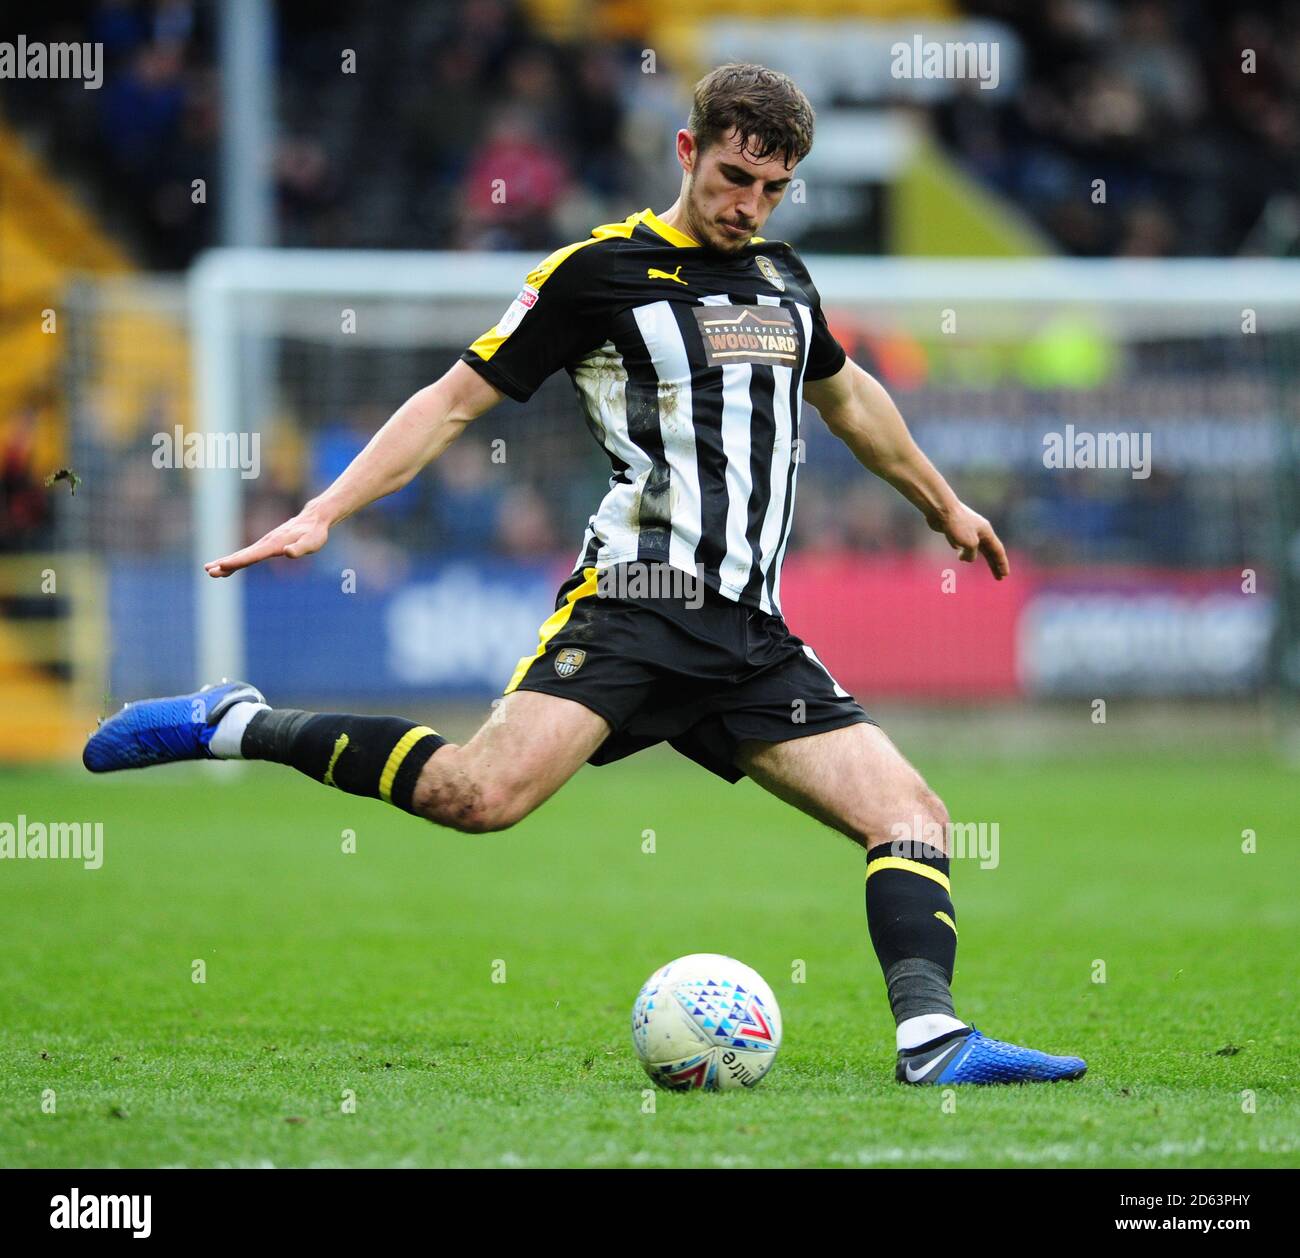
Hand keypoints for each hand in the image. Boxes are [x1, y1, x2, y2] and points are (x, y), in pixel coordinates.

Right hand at [204, 507, 328, 577]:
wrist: (313, 518)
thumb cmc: (314, 533)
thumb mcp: (312, 543)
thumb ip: (300, 548)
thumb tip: (288, 553)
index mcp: (274, 545)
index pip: (253, 555)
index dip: (237, 561)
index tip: (222, 566)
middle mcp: (266, 543)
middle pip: (243, 555)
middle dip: (226, 564)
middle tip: (209, 572)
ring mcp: (264, 543)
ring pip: (242, 554)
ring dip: (226, 562)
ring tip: (209, 570)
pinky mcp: (266, 545)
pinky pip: (248, 554)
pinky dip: (236, 560)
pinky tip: (227, 566)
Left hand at [928, 500, 1009, 579]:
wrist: (942, 509)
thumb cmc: (957, 525)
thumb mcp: (969, 543)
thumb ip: (971, 554)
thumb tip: (967, 559)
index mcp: (986, 532)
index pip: (998, 551)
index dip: (1001, 564)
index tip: (1004, 575)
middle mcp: (979, 531)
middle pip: (989, 551)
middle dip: (993, 564)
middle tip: (998, 577)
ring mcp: (967, 529)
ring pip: (974, 546)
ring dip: (973, 555)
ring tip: (965, 560)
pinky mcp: (955, 529)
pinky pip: (962, 542)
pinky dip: (962, 549)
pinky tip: (958, 553)